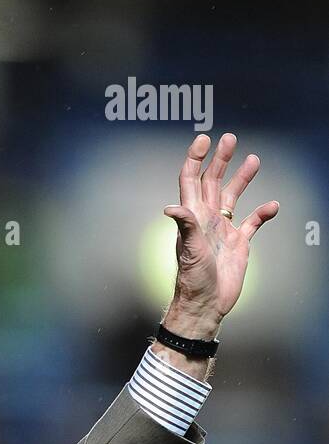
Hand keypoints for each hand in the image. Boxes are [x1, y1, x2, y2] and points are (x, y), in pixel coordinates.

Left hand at [162, 132, 278, 335]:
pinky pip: (252, 223)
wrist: (206, 304)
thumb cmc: (193, 280)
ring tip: (254, 159)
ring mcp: (223, 230)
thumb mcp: (189, 250)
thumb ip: (186, 225)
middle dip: (220, 160)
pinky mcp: (238, 243)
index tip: (204, 140)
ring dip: (242, 179)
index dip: (195, 159)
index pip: (191, 181)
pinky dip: (263, 213)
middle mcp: (207, 219)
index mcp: (194, 216)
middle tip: (230, 139)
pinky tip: (272, 206)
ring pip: (233, 197)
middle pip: (213, 182)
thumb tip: (171, 208)